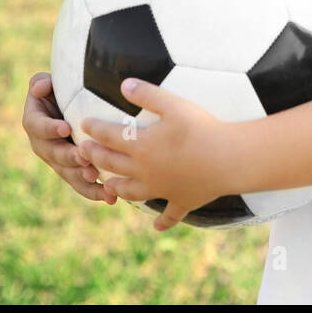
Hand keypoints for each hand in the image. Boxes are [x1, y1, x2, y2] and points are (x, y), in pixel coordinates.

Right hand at [22, 72, 116, 204]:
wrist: (74, 105)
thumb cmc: (62, 90)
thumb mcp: (49, 83)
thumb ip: (41, 83)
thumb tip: (40, 88)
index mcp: (35, 123)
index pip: (37, 126)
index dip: (50, 128)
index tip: (65, 127)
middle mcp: (43, 145)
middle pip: (53, 154)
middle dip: (69, 157)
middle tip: (85, 158)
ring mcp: (59, 161)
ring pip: (68, 173)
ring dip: (83, 178)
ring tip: (99, 180)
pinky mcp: (74, 172)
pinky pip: (82, 185)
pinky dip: (96, 192)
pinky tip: (111, 198)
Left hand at [78, 79, 233, 231]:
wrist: (228, 159)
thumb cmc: (202, 129)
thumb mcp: (174, 105)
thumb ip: (148, 94)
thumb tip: (124, 84)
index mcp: (142, 146)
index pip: (109, 136)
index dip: (95, 129)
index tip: (84, 124)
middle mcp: (145, 170)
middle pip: (113, 164)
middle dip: (95, 157)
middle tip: (84, 152)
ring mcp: (162, 188)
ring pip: (132, 192)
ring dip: (117, 188)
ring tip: (109, 186)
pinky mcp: (181, 200)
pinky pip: (170, 215)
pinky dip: (163, 222)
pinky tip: (157, 228)